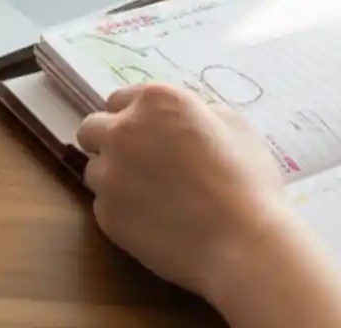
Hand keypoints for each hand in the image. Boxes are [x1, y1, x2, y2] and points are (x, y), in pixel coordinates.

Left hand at [76, 83, 291, 305]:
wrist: (240, 241)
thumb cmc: (248, 179)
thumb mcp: (234, 125)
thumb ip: (196, 112)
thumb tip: (180, 118)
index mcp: (157, 101)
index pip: (120, 98)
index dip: (137, 115)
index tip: (152, 131)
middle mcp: (123, 132)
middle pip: (92, 129)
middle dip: (110, 139)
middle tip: (142, 158)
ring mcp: (109, 175)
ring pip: (95, 168)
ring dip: (115, 175)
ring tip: (152, 193)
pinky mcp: (105, 214)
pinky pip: (104, 203)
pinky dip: (123, 207)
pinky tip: (155, 218)